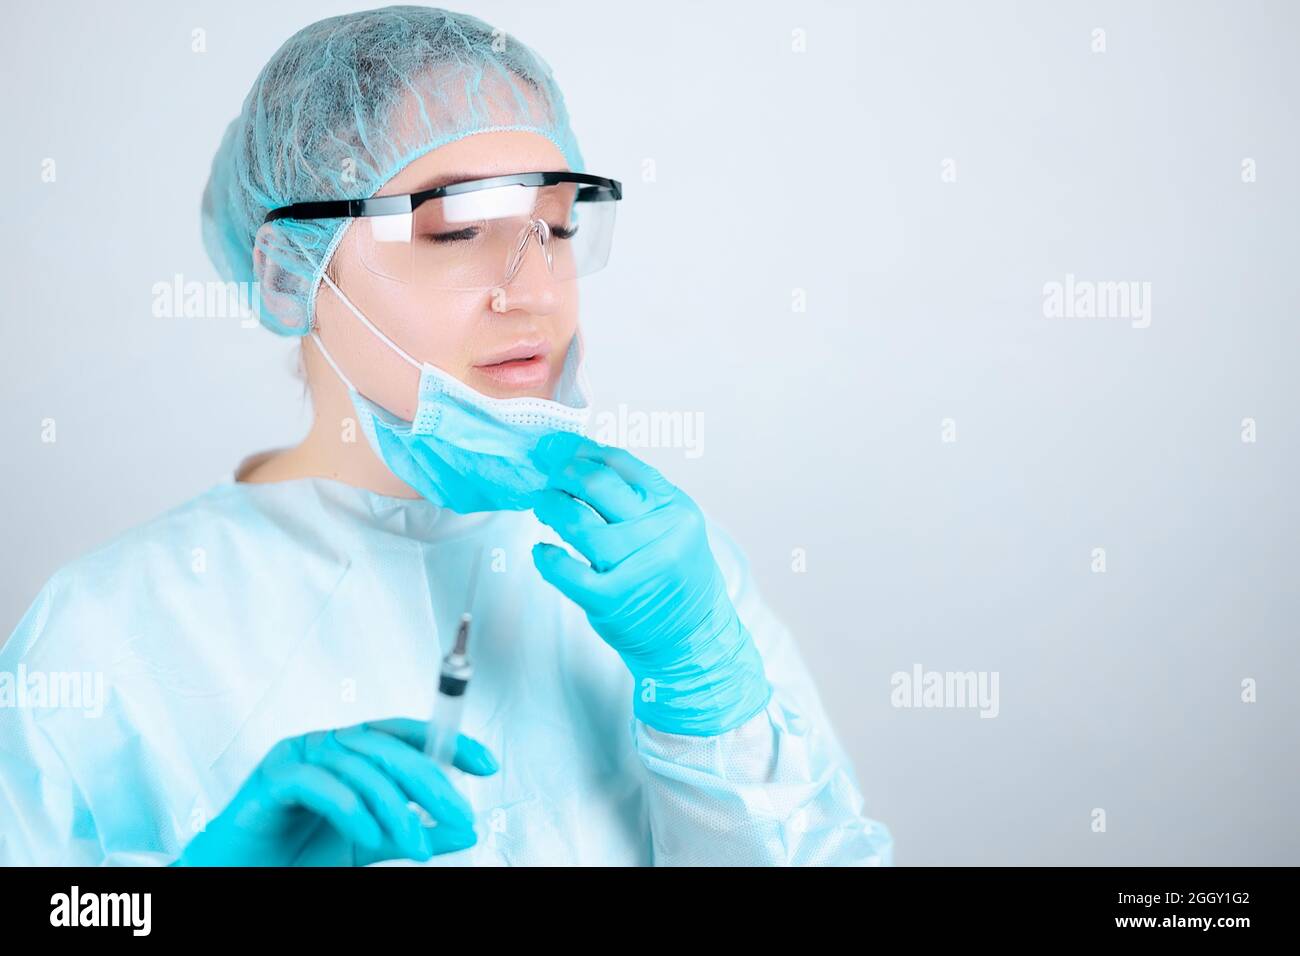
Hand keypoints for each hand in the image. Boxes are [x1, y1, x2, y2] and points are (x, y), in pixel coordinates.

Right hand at [175, 718, 496, 865]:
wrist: (240, 874)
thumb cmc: (298, 854)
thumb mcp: (371, 844)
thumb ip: (414, 832)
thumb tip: (465, 828)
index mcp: (350, 750)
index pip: (407, 734)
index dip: (449, 743)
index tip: (488, 765)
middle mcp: (325, 744)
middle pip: (388, 747)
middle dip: (430, 782)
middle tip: (460, 815)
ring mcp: (296, 756)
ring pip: (359, 766)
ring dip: (394, 808)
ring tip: (415, 846)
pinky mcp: (271, 780)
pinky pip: (319, 784)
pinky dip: (351, 809)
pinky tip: (372, 835)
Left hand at [530, 433, 770, 735]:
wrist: (693, 637)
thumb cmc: (675, 575)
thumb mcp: (674, 527)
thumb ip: (640, 497)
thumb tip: (583, 459)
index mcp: (675, 507)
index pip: (622, 463)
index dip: (583, 450)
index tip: (559, 448)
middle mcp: (660, 532)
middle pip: (596, 485)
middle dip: (562, 472)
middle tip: (547, 474)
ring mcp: (636, 566)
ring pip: (577, 522)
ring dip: (551, 507)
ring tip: (542, 505)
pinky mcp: (612, 599)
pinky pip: (566, 570)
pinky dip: (546, 558)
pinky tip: (541, 552)